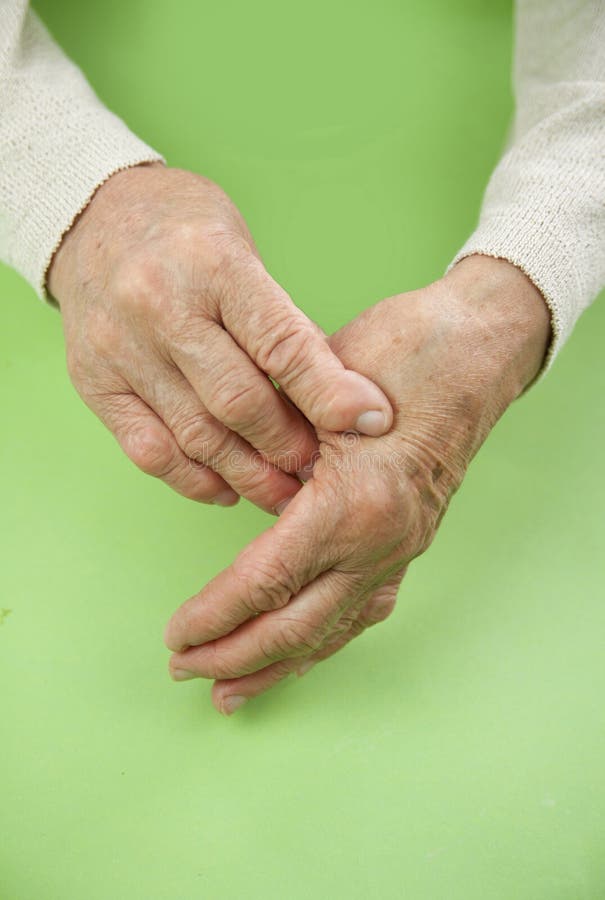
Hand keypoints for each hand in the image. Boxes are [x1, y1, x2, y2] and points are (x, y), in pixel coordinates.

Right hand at [48, 162, 391, 512]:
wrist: (94, 216)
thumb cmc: (186, 232)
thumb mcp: (243, 251)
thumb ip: (281, 323)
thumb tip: (332, 395)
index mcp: (212, 264)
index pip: (281, 344)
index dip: (330, 393)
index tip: (371, 422)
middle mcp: (159, 306)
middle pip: (238, 402)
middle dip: (289, 446)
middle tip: (320, 468)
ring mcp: (120, 349)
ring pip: (196, 436)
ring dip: (248, 475)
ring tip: (284, 492)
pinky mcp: (94, 384)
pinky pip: (150, 451)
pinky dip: (194, 479)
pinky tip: (226, 487)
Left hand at [163, 255, 551, 711]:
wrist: (474, 351)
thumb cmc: (399, 354)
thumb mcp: (316, 392)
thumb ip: (269, 445)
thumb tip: (225, 483)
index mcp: (351, 506)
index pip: (266, 583)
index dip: (216, 616)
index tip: (177, 635)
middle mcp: (381, 542)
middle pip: (297, 626)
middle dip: (235, 657)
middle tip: (185, 670)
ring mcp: (402, 548)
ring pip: (335, 631)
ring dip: (279, 665)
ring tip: (234, 692)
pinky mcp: (409, 544)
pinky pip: (364, 611)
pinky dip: (325, 640)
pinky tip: (302, 649)